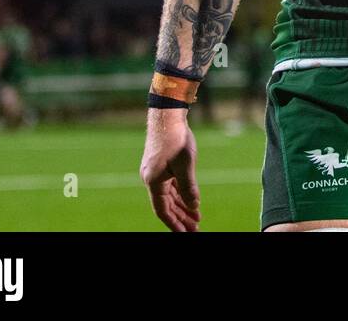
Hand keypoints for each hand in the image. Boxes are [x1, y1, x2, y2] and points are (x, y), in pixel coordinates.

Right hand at [140, 108, 200, 230]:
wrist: (167, 115)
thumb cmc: (176, 138)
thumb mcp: (186, 165)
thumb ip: (189, 187)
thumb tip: (194, 206)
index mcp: (154, 181)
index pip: (163, 210)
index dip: (174, 223)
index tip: (185, 233)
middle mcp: (151, 179)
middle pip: (166, 205)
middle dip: (181, 217)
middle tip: (195, 228)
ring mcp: (156, 172)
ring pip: (169, 195)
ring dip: (182, 206)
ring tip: (196, 217)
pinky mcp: (161, 165)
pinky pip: (171, 185)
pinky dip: (181, 193)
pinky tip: (191, 200)